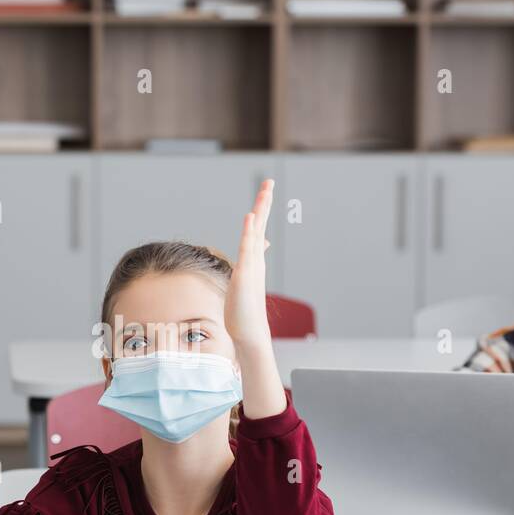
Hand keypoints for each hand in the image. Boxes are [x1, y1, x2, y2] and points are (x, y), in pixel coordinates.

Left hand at [224, 179, 273, 350]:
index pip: (257, 230)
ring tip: (265, 190)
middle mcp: (255, 260)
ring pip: (256, 232)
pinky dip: (250, 231)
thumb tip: (252, 261)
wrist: (249, 332)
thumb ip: (247, 271)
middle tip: (269, 181)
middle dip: (264, 202)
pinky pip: (248, 248)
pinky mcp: (246, 274)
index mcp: (253, 260)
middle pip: (260, 225)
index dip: (261, 210)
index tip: (266, 191)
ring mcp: (252, 266)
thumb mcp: (243, 286)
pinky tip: (250, 216)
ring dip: (260, 210)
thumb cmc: (243, 312)